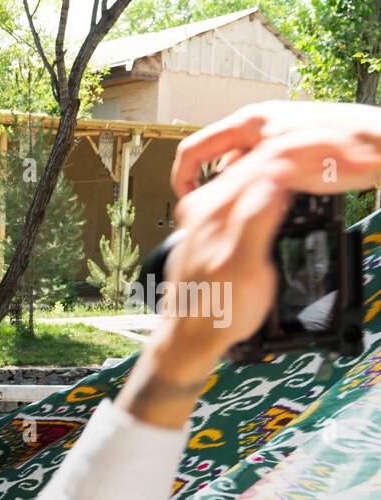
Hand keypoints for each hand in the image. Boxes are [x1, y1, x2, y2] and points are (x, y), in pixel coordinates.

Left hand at [154, 151, 289, 369]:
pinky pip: (237, 206)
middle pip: (248, 171)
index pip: (257, 163)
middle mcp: (200, 209)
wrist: (190, 336)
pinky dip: (256, 207)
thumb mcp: (246, 265)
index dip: (288, 163)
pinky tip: (265, 219)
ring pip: (243, 187)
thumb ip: (257, 218)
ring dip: (267, 189)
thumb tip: (274, 176)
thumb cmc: (215, 308)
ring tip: (286, 199)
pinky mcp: (207, 233)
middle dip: (277, 172)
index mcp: (211, 208)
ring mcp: (201, 220)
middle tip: (304, 180)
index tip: (309, 169)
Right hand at [172, 101, 380, 196]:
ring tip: (241, 211)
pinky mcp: (287, 153)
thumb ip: (240, 176)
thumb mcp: (280, 162)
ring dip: (234, 192)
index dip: (182, 178)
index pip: (194, 149)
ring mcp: (272, 139)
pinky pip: (257, 175)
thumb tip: (214, 195)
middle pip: (212, 161)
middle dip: (210, 188)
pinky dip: (255, 191)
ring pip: (235, 171)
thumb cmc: (345, 144)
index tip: (186, 200)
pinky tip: (267, 204)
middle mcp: (258, 126)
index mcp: (249, 122)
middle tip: (212, 212)